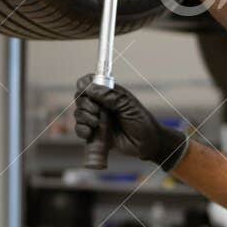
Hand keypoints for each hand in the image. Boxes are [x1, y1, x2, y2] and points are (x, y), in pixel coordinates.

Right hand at [74, 76, 189, 171]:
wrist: (147, 144)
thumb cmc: (142, 121)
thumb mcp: (128, 105)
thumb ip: (110, 96)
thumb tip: (90, 87)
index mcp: (109, 93)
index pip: (90, 82)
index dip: (84, 85)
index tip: (85, 91)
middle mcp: (101, 104)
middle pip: (80, 98)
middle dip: (85, 104)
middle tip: (98, 112)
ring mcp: (96, 119)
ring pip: (78, 113)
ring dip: (85, 118)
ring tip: (97, 124)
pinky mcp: (94, 133)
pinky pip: (79, 129)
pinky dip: (82, 130)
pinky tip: (90, 132)